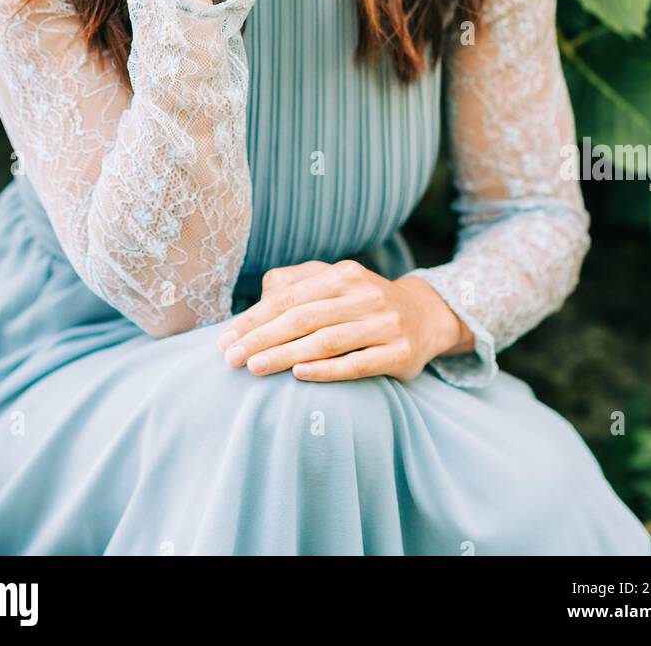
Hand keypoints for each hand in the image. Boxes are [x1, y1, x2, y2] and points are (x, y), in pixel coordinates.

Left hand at [216, 260, 469, 381]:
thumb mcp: (334, 282)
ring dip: (286, 354)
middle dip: (262, 338)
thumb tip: (260, 298)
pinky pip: (359, 363)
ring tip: (254, 367)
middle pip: (304, 317)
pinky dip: (328, 370)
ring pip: (328, 340)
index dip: (254, 318)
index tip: (224, 339)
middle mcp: (364, 295)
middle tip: (230, 358)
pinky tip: (300, 375)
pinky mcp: (400, 353)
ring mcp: (384, 324)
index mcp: (343, 275)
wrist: (426, 315)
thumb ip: (297, 284)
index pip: (289, 297)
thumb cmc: (363, 302)